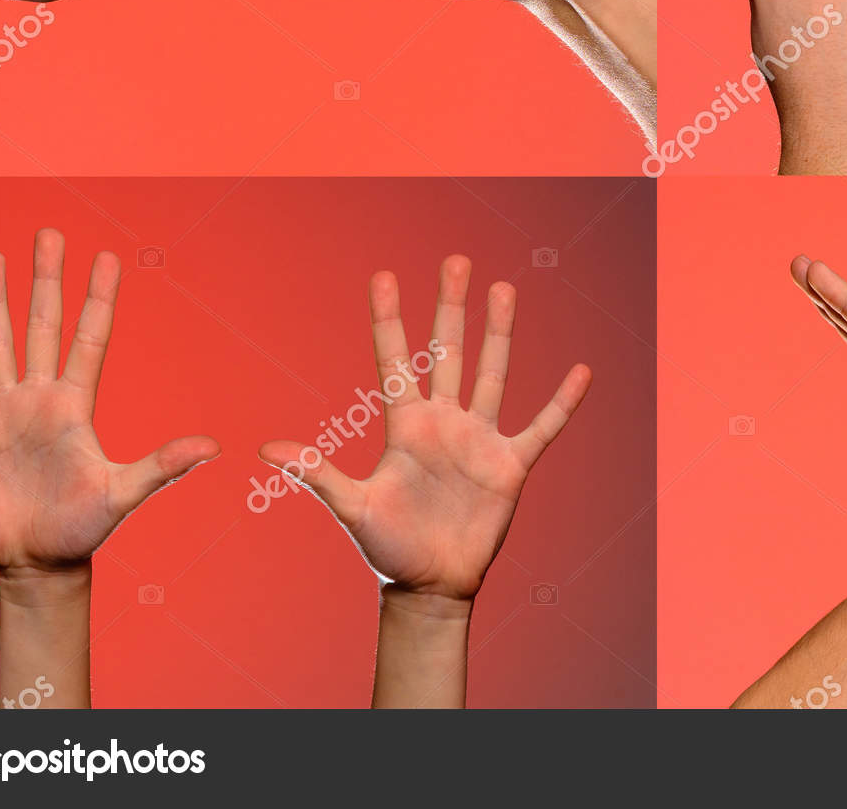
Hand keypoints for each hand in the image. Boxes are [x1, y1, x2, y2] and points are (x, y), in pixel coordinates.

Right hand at [0, 229, 218, 572]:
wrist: (41, 561)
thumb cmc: (86, 528)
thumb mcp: (125, 493)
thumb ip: (163, 466)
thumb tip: (212, 448)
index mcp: (77, 403)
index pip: (90, 336)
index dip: (98, 297)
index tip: (106, 256)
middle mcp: (41, 397)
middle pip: (44, 324)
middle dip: (47, 279)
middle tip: (49, 233)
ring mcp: (4, 412)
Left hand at [259, 255, 590, 601]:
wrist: (431, 586)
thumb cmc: (387, 549)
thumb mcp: (352, 508)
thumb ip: (317, 474)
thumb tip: (266, 450)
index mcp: (405, 426)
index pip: (395, 361)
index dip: (388, 319)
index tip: (383, 276)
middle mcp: (443, 422)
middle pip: (448, 353)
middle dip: (451, 307)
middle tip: (456, 260)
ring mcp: (479, 440)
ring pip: (492, 375)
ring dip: (499, 333)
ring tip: (504, 290)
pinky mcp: (510, 465)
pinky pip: (542, 427)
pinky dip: (562, 402)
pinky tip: (581, 372)